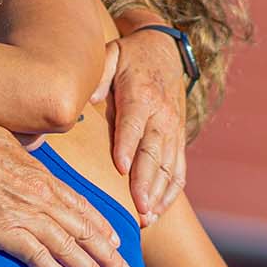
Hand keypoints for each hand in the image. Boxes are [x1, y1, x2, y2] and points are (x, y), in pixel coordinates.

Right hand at [0, 112, 133, 266]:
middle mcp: (41, 196)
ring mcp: (24, 214)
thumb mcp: (7, 139)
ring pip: (69, 247)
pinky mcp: (3, 231)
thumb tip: (32, 149)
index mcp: (42, 175)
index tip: (117, 242)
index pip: (81, 205)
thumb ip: (25, 152)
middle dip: (108, 255)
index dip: (101, 226)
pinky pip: (38, 257)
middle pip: (84, 230)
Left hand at [103, 29, 188, 223]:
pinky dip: (171, 192)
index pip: (134, 124)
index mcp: (142, 95)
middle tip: (138, 207)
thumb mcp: (111, 55)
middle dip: (146, 181)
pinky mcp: (179, 139)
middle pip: (154, 152)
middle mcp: (162, 115)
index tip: (120, 169)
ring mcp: (174, 129)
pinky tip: (159, 210)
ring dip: (159, 193)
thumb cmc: (129, 57)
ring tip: (147, 217)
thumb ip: (99, 76)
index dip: (128, 146)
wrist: (164, 49)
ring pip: (169, 166)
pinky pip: (179, 169)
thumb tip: (87, 98)